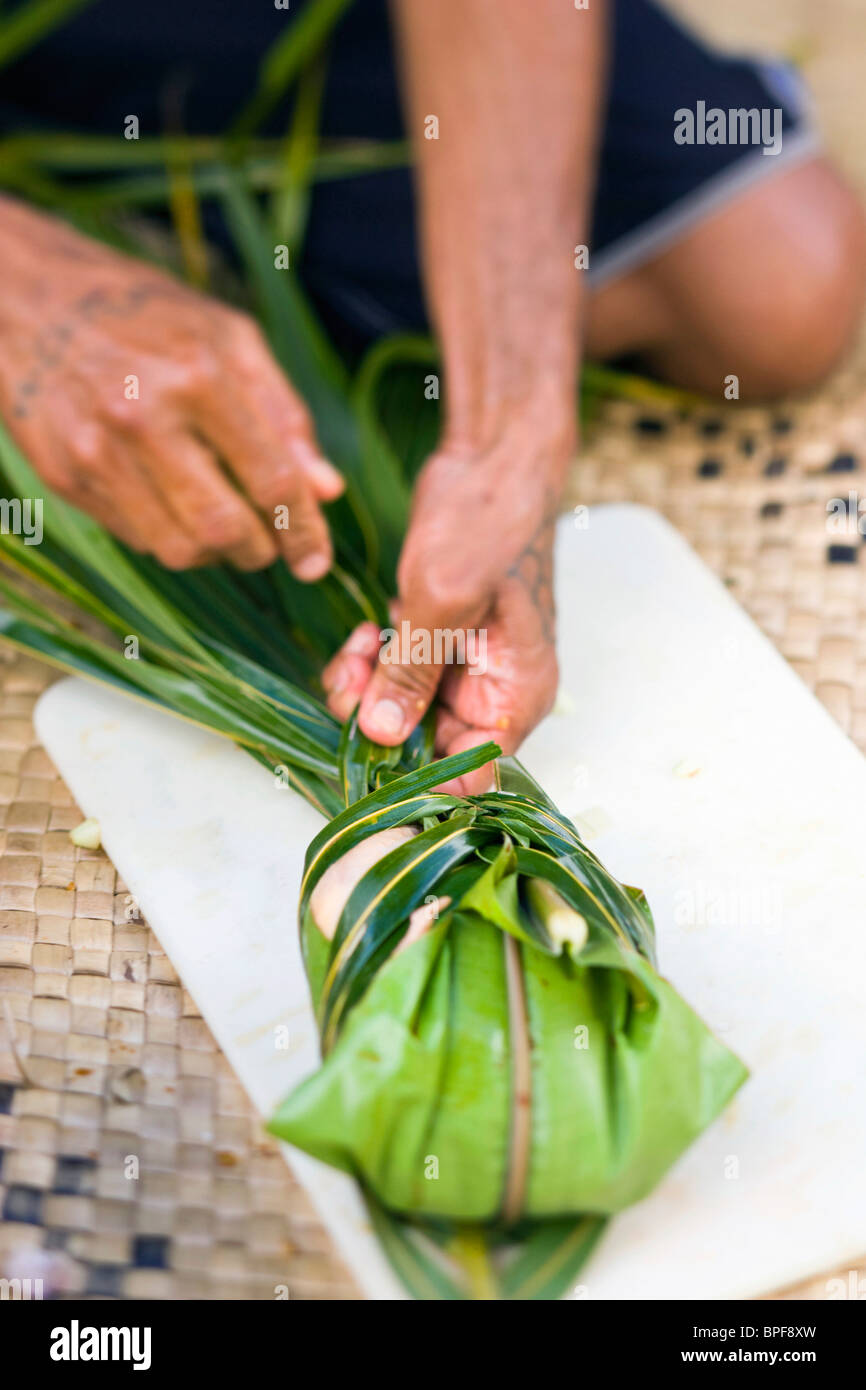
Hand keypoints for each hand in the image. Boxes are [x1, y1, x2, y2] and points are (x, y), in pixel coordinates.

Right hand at [0, 197, 342, 573]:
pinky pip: (136, 538)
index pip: (270, 482)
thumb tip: (326, 490)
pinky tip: (172, 502)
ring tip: (223, 523)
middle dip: (260, 552)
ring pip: (177, 550)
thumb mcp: (231, 339)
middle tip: (269, 543)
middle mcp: (145, 419)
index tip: (316, 562)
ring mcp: (98, 453)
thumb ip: (285, 416)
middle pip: (224, 530)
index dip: (303, 532)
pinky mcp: (66, 476)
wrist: (30, 298)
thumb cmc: (149, 315)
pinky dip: (168, 536)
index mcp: (200, 377)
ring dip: (214, 554)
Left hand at [322, 404, 571, 792]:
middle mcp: (494, 692)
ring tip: (361, 644)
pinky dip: (369, 663)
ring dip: (366, 689)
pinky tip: (367, 631)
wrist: (490, 458)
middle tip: (354, 681)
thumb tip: (383, 737)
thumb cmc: (487, 520)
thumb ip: (414, 673)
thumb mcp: (443, 599)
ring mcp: (462, 668)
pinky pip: (392, 677)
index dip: (419, 776)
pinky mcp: (434, 641)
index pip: (473, 774)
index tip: (371, 754)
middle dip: (379, 721)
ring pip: (400, 714)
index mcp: (518, 696)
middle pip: (425, 747)